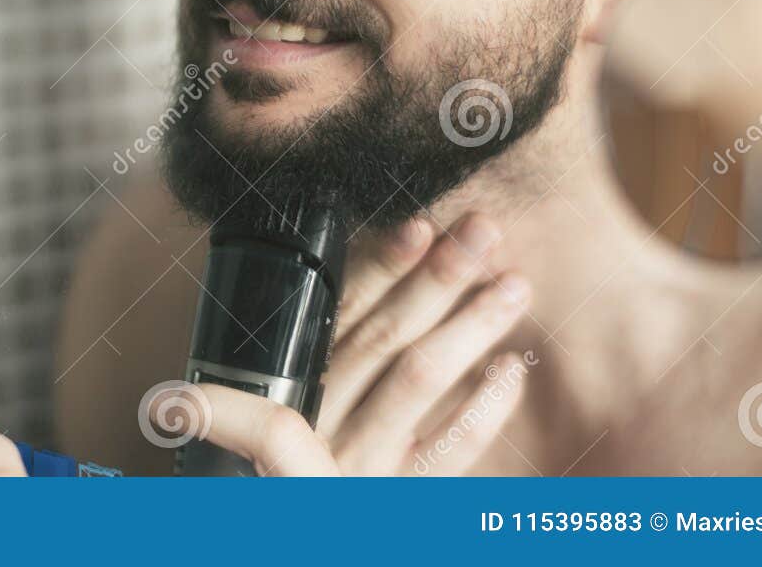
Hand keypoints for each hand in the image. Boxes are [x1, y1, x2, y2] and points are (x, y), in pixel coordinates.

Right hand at [162, 213, 529, 475]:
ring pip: (418, 382)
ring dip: (469, 328)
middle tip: (483, 234)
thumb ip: (269, 379)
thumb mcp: (249, 423)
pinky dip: (483, 410)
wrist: (266, 541)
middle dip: (438, 280)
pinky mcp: (394, 503)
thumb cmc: (261, 478)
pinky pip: (446, 454)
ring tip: (512, 285)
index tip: (417, 226)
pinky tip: (512, 370)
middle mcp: (319, 426)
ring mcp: (361, 467)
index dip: (379, 269)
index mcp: (281, 390)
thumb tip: (292, 306)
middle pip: (383, 339)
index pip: (333, 315)